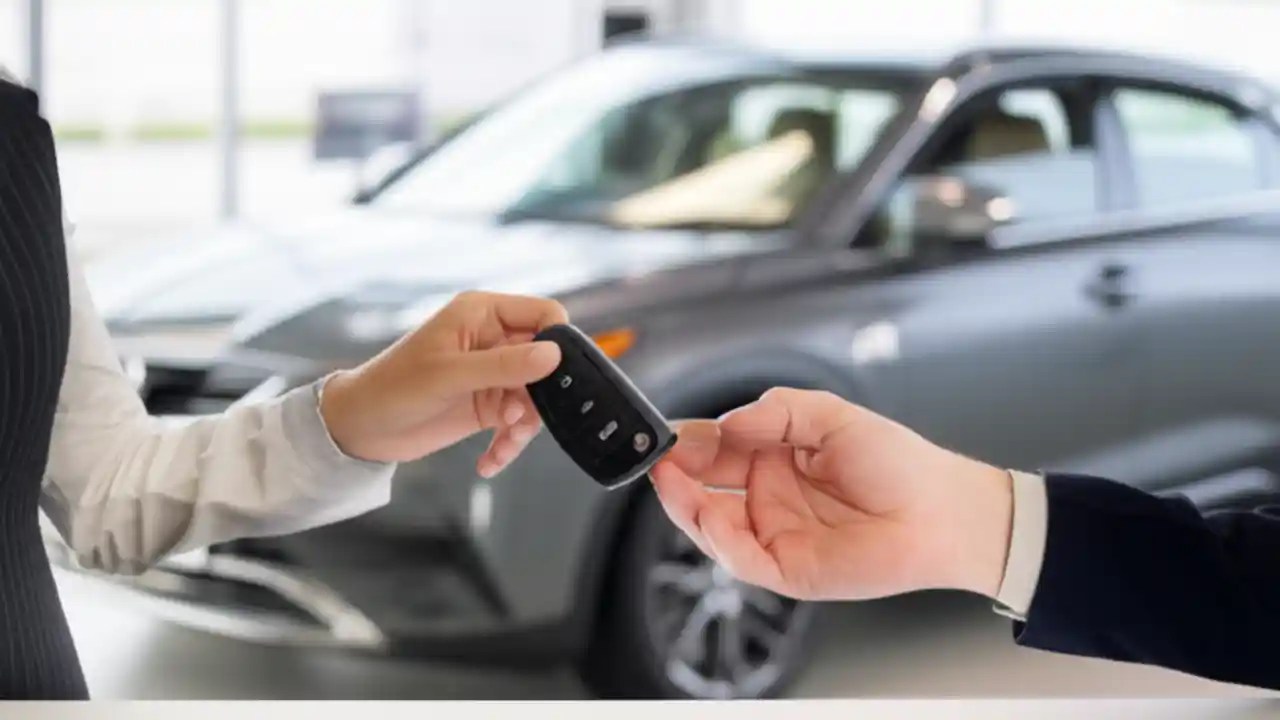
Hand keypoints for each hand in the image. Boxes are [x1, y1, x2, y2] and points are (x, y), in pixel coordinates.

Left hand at [319, 291, 566, 475]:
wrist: (361, 428)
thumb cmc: (393, 387)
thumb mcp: (450, 374)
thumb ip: (504, 365)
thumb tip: (554, 356)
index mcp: (483, 314)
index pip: (542, 314)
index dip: (557, 341)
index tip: (557, 375)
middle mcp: (493, 340)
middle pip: (546, 360)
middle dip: (543, 393)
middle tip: (526, 417)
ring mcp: (492, 375)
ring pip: (536, 396)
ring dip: (525, 424)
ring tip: (504, 442)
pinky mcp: (488, 405)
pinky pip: (517, 422)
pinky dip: (510, 443)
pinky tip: (490, 461)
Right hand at [650, 388, 1012, 601]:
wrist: (944, 513)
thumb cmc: (901, 465)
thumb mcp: (833, 416)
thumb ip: (779, 412)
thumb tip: (729, 421)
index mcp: (777, 458)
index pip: (718, 449)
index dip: (689, 443)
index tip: (666, 435)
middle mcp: (770, 496)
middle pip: (705, 488)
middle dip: (677, 475)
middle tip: (658, 460)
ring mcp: (776, 534)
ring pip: (714, 526)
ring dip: (686, 506)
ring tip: (671, 482)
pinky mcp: (789, 570)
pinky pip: (742, 559)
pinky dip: (720, 540)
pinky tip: (710, 516)